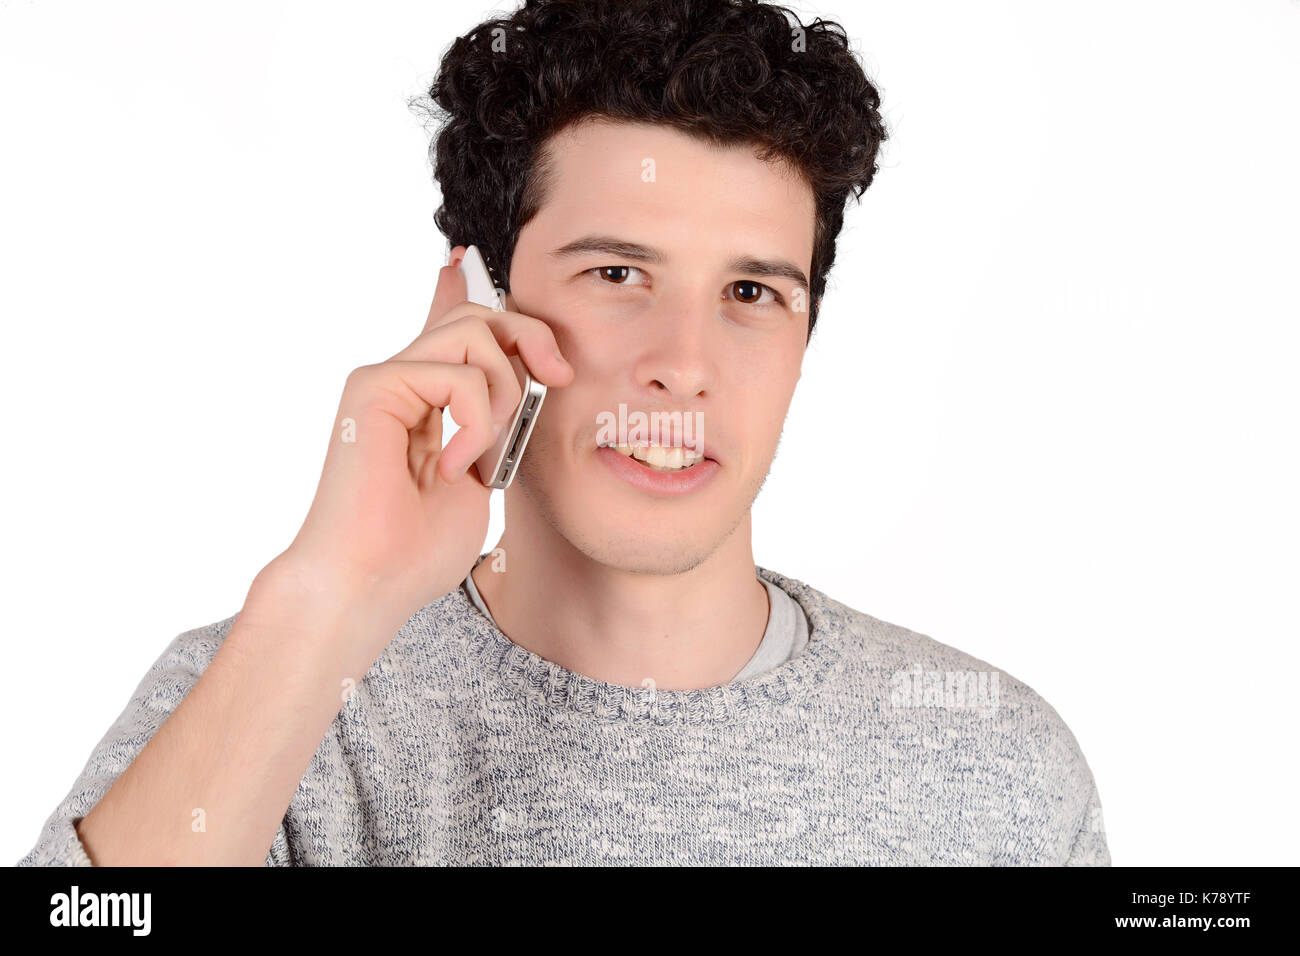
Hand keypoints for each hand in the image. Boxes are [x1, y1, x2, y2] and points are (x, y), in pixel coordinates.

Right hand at [276, 245, 573, 631]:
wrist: (369, 583)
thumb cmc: (418, 547)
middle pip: (479, 317)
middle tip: (558, 381)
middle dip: (533, 337)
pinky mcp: (374, 387)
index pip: (444, 327)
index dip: (455, 289)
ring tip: (485, 452)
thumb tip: (527, 383)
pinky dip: (474, 423)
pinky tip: (453, 466)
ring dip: (503, 394)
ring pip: (474, 333)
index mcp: (426, 400)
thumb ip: (497, 422)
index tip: (463, 260)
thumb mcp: (483, 473)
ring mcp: (386, 380)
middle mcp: (403, 379)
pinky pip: (456, 374)